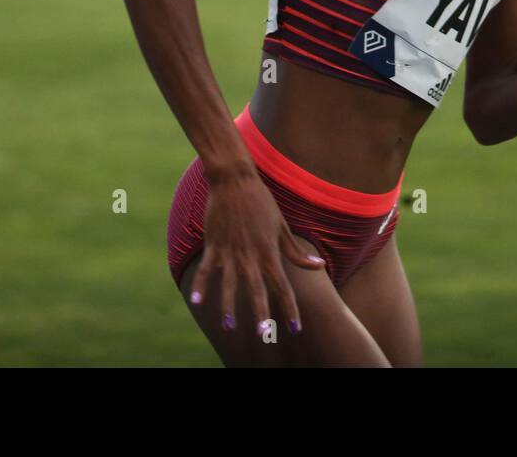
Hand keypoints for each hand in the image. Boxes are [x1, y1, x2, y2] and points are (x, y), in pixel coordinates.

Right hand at [189, 164, 327, 335]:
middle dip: (261, 314)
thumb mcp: (282, 226)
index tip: (295, 327)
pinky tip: (197, 302)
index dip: (290, 308)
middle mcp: (251, 255)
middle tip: (265, 336)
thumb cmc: (262, 202)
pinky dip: (202, 286)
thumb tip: (319, 266)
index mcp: (270, 252)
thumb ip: (297, 252)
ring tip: (230, 327)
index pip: (283, 286)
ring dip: (230, 306)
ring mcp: (231, 251)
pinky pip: (207, 269)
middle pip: (257, 290)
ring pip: (230, 284)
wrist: (235, 180)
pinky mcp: (214, 244)